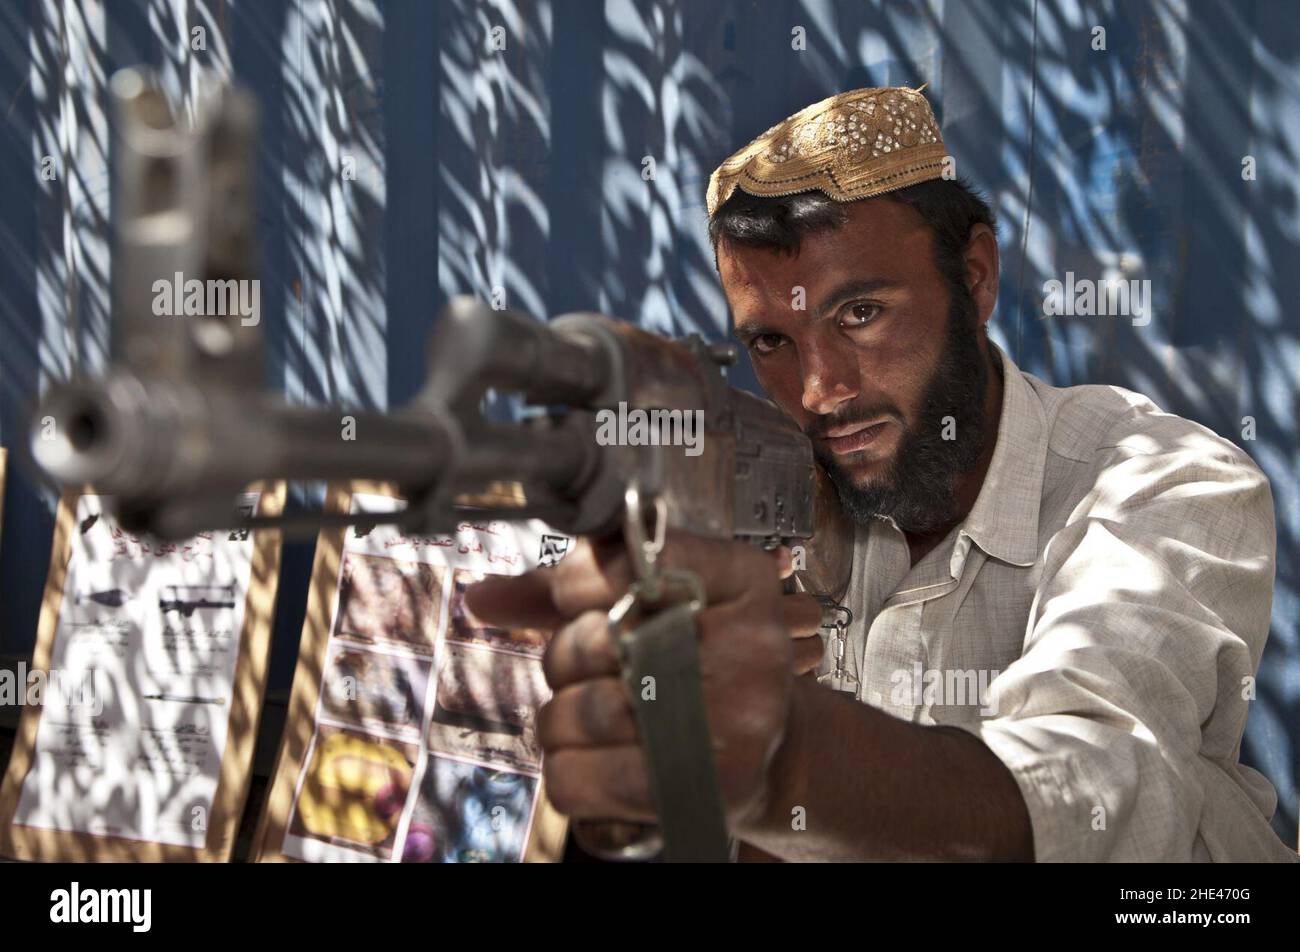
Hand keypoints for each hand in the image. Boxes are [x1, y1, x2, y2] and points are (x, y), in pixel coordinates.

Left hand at [463, 533, 822, 825]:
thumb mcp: (661, 609)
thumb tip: (479, 599)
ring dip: (563, 721)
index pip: (633, 559)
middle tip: (591, 672)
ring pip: (576, 713)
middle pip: (593, 640)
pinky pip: (579, 777)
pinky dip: (569, 773)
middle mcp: (749, 643)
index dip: (577, 580)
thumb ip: (575, 594)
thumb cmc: (703, 666)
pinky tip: (597, 761)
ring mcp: (737, 718)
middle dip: (566, 658)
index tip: (574, 598)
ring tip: (596, 721)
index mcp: (741, 581)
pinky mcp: (708, 787)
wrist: (776, 751)